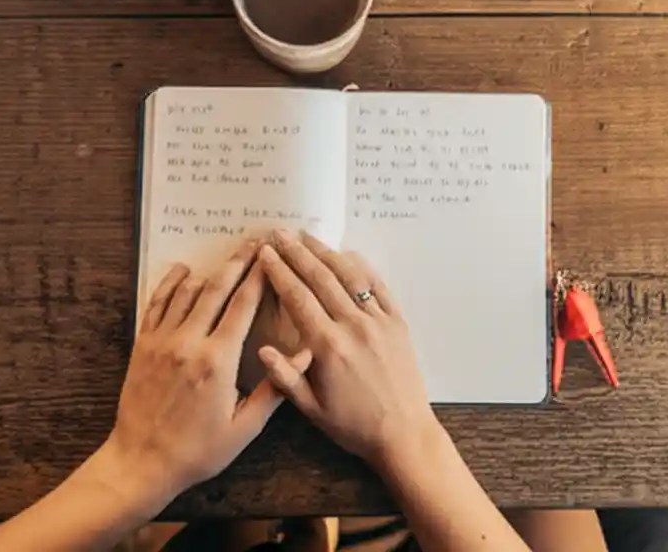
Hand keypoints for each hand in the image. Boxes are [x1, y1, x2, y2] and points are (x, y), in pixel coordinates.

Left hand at [102, 240, 310, 506]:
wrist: (142, 462)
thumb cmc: (198, 450)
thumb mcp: (245, 427)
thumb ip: (275, 388)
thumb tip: (303, 356)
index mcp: (218, 361)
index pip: (243, 306)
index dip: (259, 277)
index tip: (272, 256)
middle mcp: (189, 343)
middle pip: (217, 289)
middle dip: (239, 262)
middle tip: (254, 241)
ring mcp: (162, 341)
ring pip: (187, 292)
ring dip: (210, 271)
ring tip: (229, 256)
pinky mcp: (143, 346)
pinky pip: (157, 304)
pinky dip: (170, 283)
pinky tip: (182, 271)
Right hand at [256, 231, 439, 468]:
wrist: (404, 433)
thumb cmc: (353, 426)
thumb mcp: (312, 409)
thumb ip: (286, 378)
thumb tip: (263, 349)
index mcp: (328, 347)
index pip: (298, 298)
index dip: (280, 272)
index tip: (266, 254)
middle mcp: (353, 327)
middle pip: (320, 279)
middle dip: (297, 253)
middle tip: (280, 233)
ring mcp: (378, 322)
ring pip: (349, 277)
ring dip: (326, 253)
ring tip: (307, 237)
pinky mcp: (397, 324)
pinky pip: (378, 287)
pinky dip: (362, 267)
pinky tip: (347, 254)